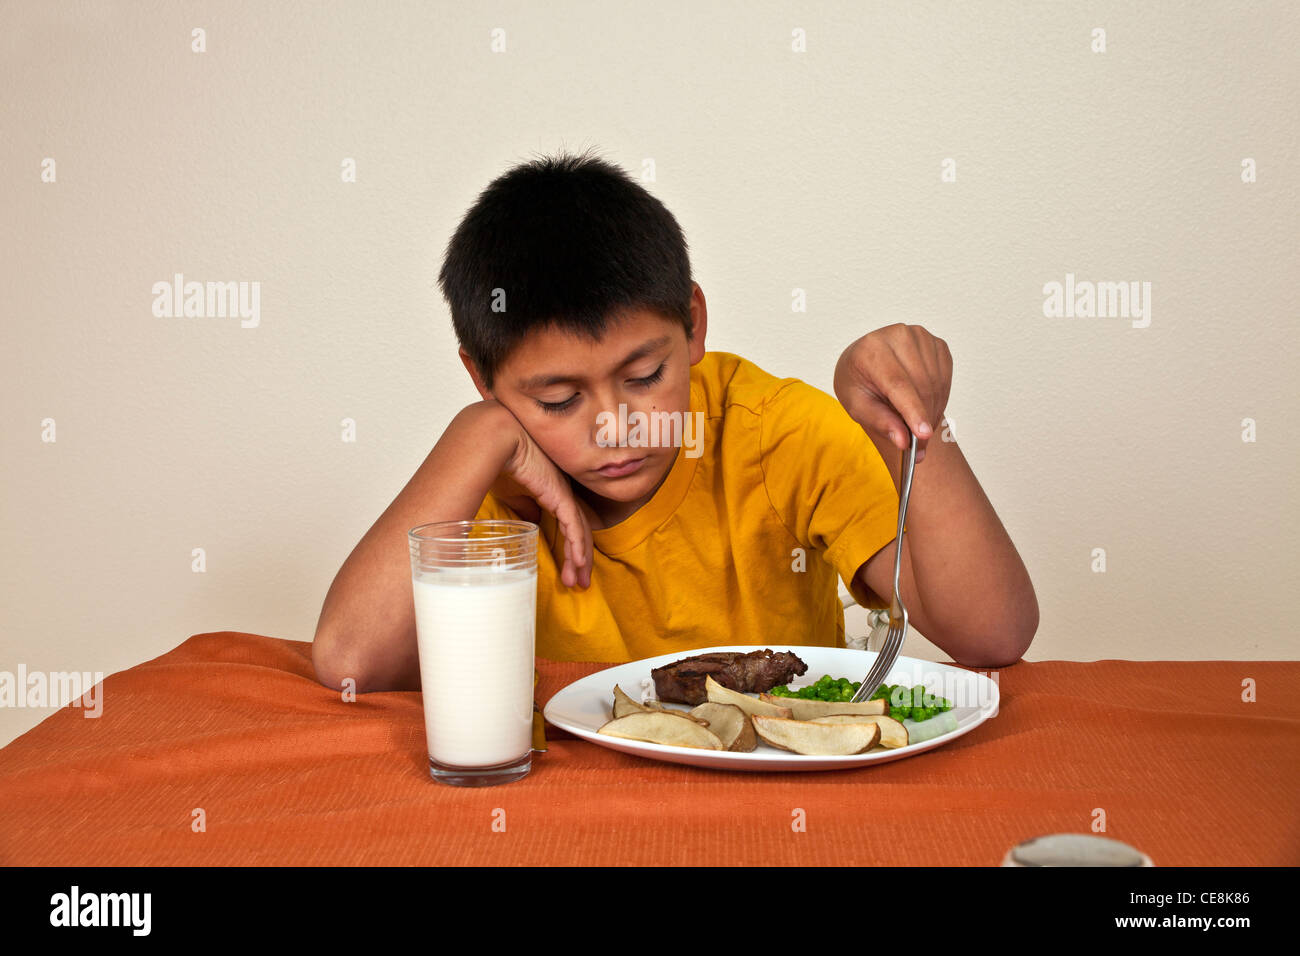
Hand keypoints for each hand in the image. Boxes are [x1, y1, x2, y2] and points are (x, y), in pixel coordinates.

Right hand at [493, 406, 595, 588]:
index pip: (569, 525)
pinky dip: (577, 547)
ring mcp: (564, 495)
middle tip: (580, 584)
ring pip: (580, 534)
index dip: (571, 549)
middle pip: (580, 533)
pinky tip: (579, 564)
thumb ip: (525, 507)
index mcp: (553, 492)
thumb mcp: (513, 492)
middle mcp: (563, 494)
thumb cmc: (501, 460)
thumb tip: (532, 523)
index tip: (569, 571)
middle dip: (580, 561)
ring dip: (580, 561)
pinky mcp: (561, 496)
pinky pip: (574, 527)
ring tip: (578, 583)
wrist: (499, 438)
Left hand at [832, 323, 951, 463]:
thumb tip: (904, 441)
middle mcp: (897, 336)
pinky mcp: (936, 343)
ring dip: (932, 412)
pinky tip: (924, 406)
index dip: (913, 410)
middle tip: (920, 449)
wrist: (866, 362)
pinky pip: (945, 378)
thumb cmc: (859, 382)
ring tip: (917, 427)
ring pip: (936, 384)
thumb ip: (880, 422)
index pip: (898, 383)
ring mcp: (920, 337)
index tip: (923, 435)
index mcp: (871, 349)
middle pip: (921, 385)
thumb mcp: (857, 406)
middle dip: (923, 420)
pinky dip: (939, 399)